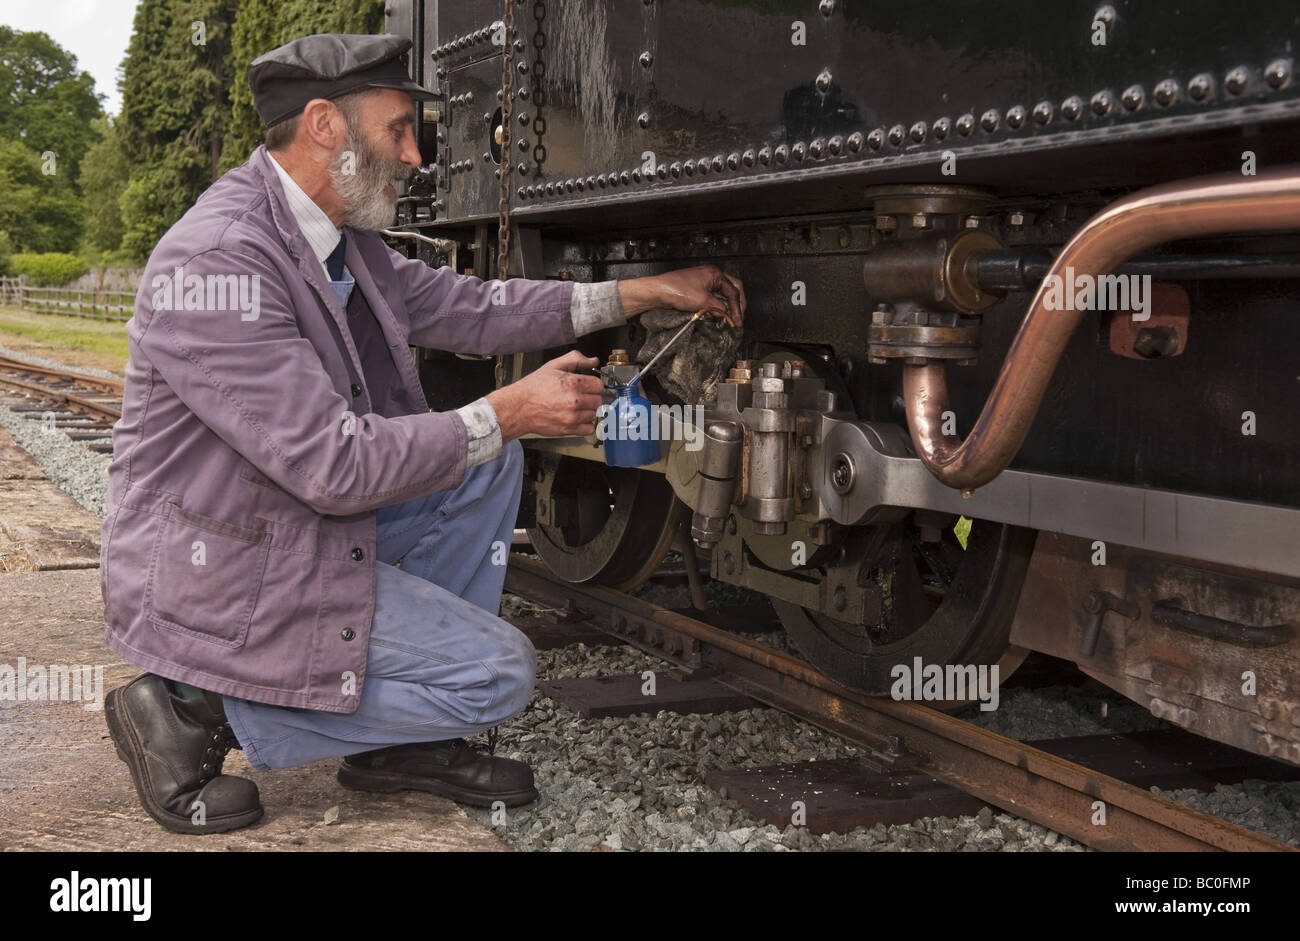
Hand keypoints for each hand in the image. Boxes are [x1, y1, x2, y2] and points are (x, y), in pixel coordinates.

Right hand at [487, 350, 604, 440]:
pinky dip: (584, 424)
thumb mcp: (553, 366)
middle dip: (590, 397)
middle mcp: (575, 401)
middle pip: (598, 400)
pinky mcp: (569, 429)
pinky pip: (588, 428)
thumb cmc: (533, 388)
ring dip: (587, 410)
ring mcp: (573, 417)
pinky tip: (575, 417)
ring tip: (574, 406)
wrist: (519, 407)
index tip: (586, 386)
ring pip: (594, 414)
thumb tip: (593, 360)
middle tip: (579, 396)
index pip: (598, 385)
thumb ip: (576, 360)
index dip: (592, 384)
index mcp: (573, 383)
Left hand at [619, 265, 746, 326]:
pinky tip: (719, 313)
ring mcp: (704, 281)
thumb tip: (727, 314)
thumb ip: (719, 307)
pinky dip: (719, 304)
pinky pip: (713, 296)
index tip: (738, 320)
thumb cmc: (676, 290)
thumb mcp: (703, 301)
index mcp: (715, 274)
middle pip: (732, 289)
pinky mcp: (697, 288)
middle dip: (737, 304)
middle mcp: (711, 275)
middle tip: (739, 317)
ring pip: (723, 293)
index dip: (737, 308)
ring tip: (730, 317)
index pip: (733, 291)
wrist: (658, 291)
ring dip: (728, 305)